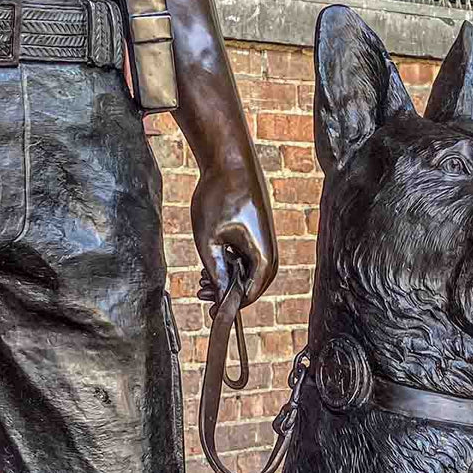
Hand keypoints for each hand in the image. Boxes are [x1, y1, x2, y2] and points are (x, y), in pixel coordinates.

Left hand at [191, 158, 277, 308]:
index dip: (228, 306)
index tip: (210, 310)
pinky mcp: (259, 235)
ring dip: (227, 277)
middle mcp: (271, 254)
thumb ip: (215, 272)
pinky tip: (214, 259)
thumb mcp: (209, 241)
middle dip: (226, 292)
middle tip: (201, 291)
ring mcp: (266, 244)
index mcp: (265, 260)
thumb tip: (220, 295)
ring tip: (203, 277)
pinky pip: (248, 259)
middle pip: (251, 287)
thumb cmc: (221, 197)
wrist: (231, 161)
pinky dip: (232, 263)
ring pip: (248, 273)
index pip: (249, 296)